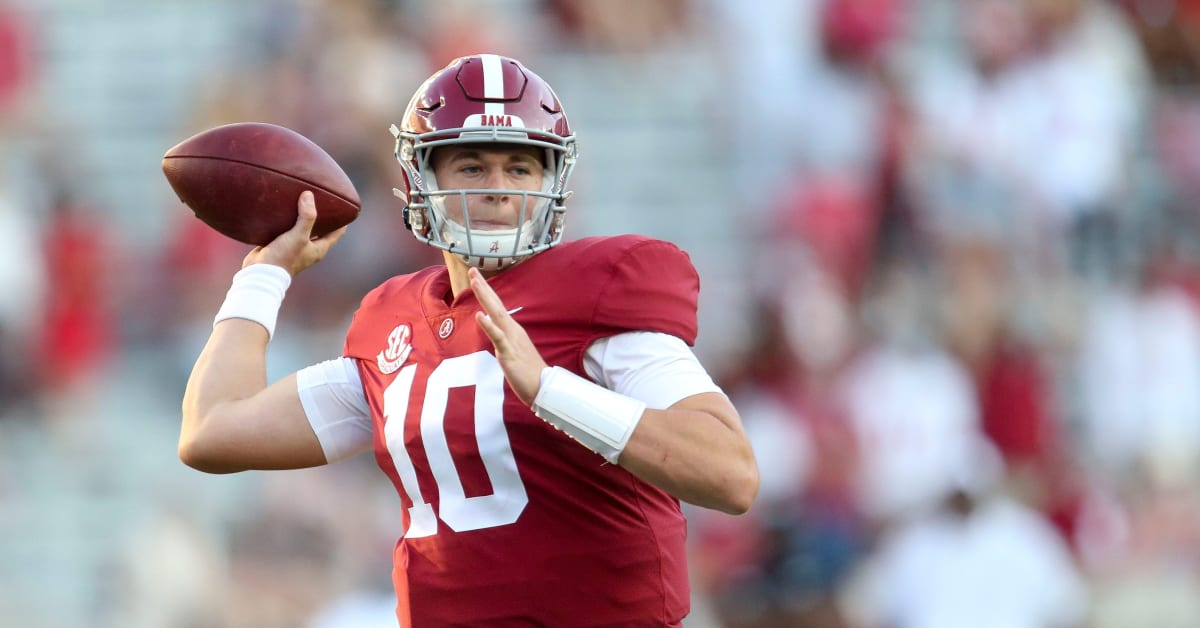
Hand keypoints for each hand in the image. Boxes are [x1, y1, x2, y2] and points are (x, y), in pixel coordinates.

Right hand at [242, 191, 347, 275]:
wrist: (261, 272)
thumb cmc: (284, 257)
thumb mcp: (299, 236)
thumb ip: (306, 217)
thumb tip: (309, 195)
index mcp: (319, 249)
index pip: (337, 233)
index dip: (342, 220)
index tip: (344, 206)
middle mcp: (309, 248)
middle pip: (320, 229)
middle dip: (322, 216)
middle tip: (321, 199)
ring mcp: (295, 247)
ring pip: (303, 229)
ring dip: (303, 217)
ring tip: (302, 200)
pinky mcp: (281, 245)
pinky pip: (287, 230)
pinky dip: (288, 221)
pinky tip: (284, 210)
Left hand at [470, 266, 546, 404]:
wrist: (543, 387)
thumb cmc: (529, 372)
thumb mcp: (514, 352)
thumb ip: (505, 340)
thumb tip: (497, 333)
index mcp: (512, 330)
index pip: (497, 307)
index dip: (486, 292)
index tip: (476, 277)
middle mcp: (512, 330)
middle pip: (495, 304)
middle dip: (483, 287)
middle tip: (471, 270)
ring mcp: (511, 340)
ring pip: (496, 314)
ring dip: (485, 297)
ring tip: (475, 282)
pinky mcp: (509, 353)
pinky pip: (497, 337)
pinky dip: (488, 325)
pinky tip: (480, 315)